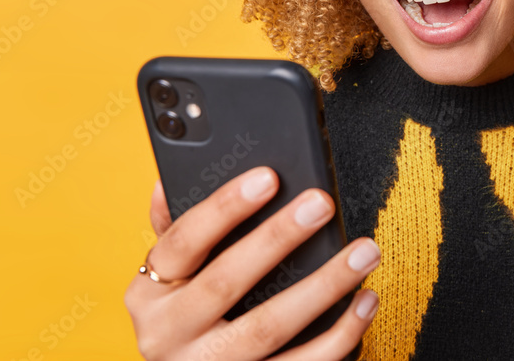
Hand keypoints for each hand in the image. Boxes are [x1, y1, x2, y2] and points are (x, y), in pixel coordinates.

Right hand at [125, 167, 379, 359]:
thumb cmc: (185, 319)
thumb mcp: (166, 280)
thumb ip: (174, 233)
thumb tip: (165, 181)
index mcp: (148, 295)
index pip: (183, 242)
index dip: (224, 207)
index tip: (267, 177)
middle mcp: (169, 335)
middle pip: (227, 282)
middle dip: (278, 238)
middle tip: (321, 205)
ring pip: (270, 327)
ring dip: (324, 286)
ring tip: (363, 253)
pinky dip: (340, 335)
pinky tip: (365, 302)